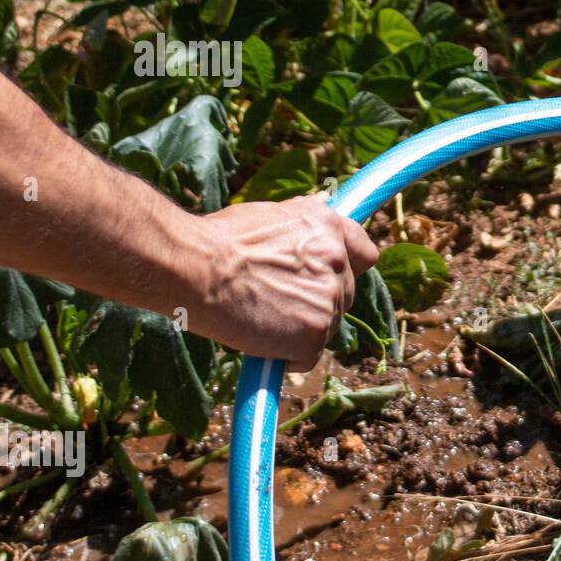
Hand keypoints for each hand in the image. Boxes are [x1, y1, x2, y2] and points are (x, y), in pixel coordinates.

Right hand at [185, 194, 377, 370]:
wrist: (195, 268)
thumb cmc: (219, 240)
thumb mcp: (270, 214)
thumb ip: (303, 219)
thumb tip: (323, 203)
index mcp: (329, 227)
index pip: (365, 255)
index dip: (348, 270)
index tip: (329, 279)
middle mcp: (338, 260)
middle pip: (345, 295)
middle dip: (318, 303)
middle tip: (278, 303)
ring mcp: (329, 297)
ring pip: (327, 326)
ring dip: (300, 330)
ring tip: (260, 318)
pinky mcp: (315, 332)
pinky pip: (308, 356)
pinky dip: (287, 357)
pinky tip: (261, 342)